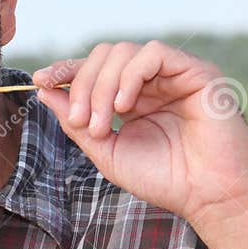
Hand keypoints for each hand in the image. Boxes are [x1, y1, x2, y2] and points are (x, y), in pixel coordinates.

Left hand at [32, 40, 247, 225]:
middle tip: (80, 122)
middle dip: (81, 85)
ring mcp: (172, 75)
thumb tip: (43, 90)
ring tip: (102, 123)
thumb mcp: (105, 150)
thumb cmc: (162, 178)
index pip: (93, 69)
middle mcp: (150, 82)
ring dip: (101, 86)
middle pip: (102, 56)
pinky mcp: (196, 72)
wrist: (205, 195)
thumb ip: (74, 122)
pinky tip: (125, 106)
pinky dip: (129, 76)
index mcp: (130, 97)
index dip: (65, 70)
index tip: (42, 80)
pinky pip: (153, 53)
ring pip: (123, 53)